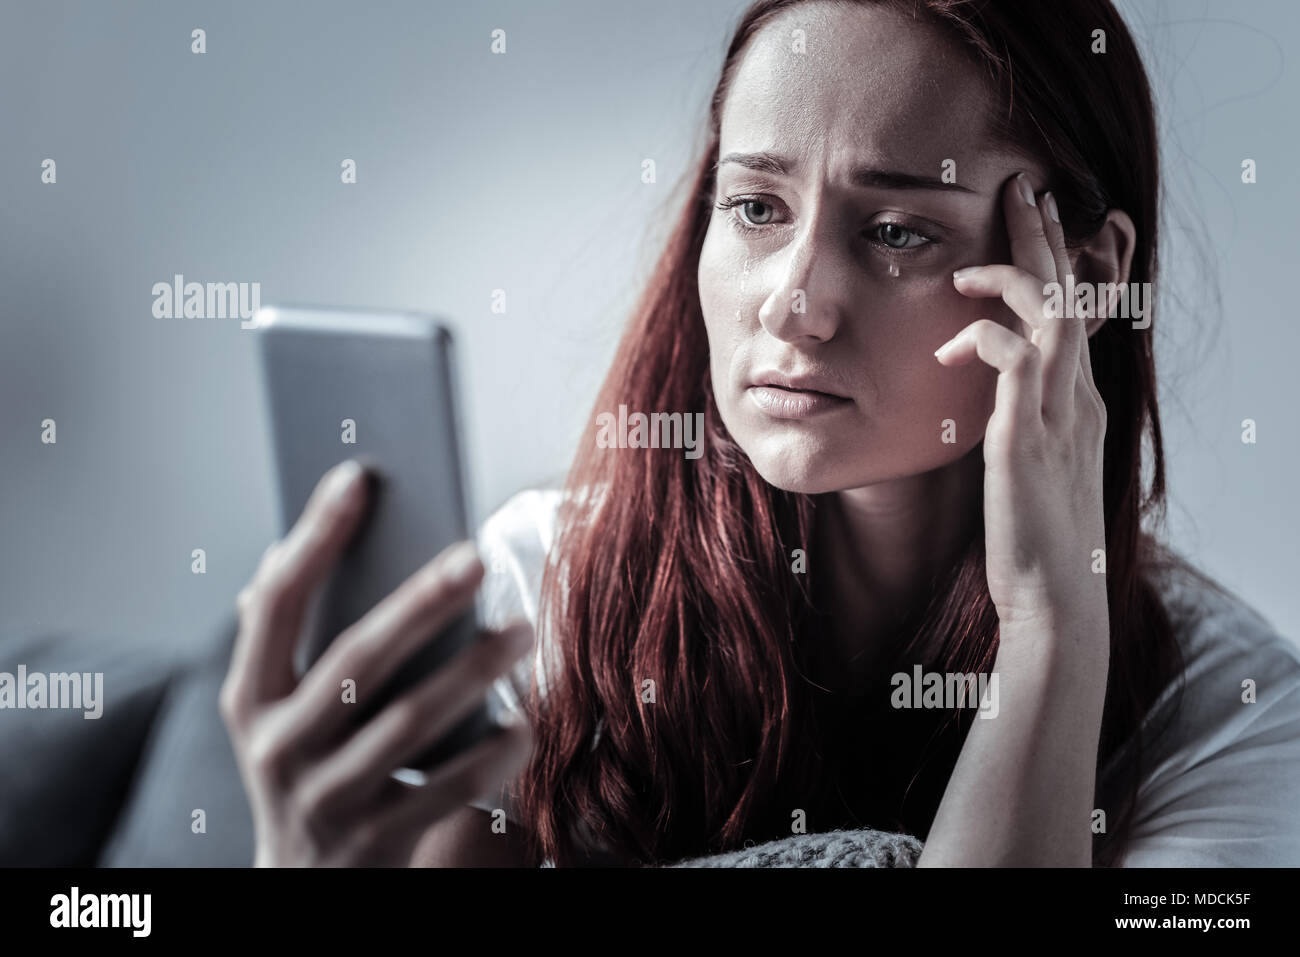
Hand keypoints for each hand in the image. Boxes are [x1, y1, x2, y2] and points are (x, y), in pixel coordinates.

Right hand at [219, 459, 534, 865]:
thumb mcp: (280, 708)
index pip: (276, 604)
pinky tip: (526, 723)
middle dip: (418, 604)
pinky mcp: (377, 841)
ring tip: (524, 628)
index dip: (314, 538)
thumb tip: (294, 542)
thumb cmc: (310, 764)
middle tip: (476, 557)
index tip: (358, 476)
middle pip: (356, 662)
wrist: (306, 886)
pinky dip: (489, 757)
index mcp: (250, 698)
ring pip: (408, 725)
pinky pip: (444, 791)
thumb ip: (291, 637)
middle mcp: (278, 748)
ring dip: (471, 672)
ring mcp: (325, 800)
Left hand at [935, 172, 1108, 634]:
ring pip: (1052, 314)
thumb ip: (1016, 426)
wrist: (1054, 600)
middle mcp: (1076, 401)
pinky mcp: (1026, 439)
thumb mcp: (1028, 469)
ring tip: (976, 252)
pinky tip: (951, 339)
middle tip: (1023, 189)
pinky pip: (1015, 360)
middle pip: (1070, 297)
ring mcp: (1058, 417)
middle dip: (1045, 239)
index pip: (1072, 315)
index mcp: (1077, 405)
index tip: (1033, 223)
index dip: (1054, 265)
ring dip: (1017, 270)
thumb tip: (990, 400)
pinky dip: (983, 335)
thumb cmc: (1033, 542)